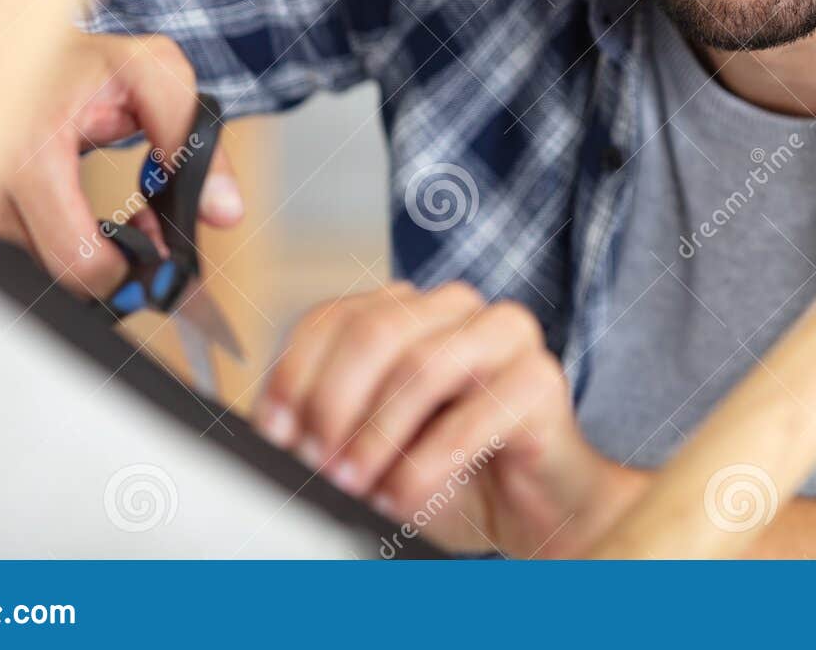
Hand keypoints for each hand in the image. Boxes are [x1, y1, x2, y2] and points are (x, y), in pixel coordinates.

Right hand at [0, 32, 244, 297]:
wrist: (1, 40)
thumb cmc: (74, 56)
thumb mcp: (149, 73)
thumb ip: (192, 137)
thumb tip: (223, 210)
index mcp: (27, 154)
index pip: (78, 260)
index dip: (130, 268)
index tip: (161, 247)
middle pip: (67, 271)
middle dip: (119, 258)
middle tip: (149, 222)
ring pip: (48, 262)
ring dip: (92, 244)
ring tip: (120, 208)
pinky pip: (30, 245)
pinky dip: (65, 235)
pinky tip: (82, 206)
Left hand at [255, 281, 646, 556]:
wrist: (536, 508)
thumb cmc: (452, 472)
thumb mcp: (375, 444)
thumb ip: (330, 427)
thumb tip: (274, 436)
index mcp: (410, 308)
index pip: (334, 317)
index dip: (295, 374)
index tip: (275, 433)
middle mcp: (457, 308)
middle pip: (374, 332)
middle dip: (333, 405)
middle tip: (316, 465)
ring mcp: (505, 335)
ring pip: (422, 365)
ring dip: (376, 436)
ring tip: (356, 487)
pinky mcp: (540, 379)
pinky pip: (471, 416)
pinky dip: (425, 465)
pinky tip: (402, 498)